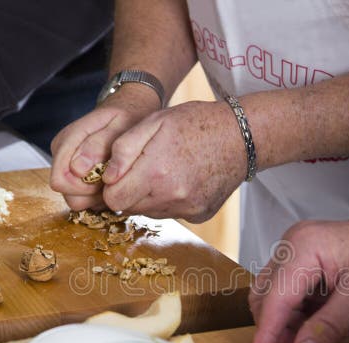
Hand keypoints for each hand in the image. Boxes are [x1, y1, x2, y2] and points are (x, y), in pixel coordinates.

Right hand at [50, 83, 160, 211]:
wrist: (132, 110)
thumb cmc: (127, 116)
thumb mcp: (118, 126)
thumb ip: (97, 146)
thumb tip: (77, 169)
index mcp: (67, 140)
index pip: (60, 180)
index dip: (85, 187)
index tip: (108, 177)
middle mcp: (62, 153)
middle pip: (66, 193)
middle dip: (92, 193)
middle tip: (114, 178)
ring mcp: (68, 164)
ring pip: (75, 198)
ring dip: (97, 195)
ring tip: (114, 178)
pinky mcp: (77, 175)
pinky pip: (84, 197)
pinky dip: (100, 194)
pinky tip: (112, 180)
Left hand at [98, 100, 246, 222]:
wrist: (241, 137)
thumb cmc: (196, 123)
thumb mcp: (154, 122)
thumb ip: (124, 149)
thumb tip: (106, 176)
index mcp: (156, 173)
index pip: (113, 200)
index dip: (111, 186)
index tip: (119, 172)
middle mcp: (171, 197)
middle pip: (129, 209)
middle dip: (129, 191)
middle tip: (143, 168)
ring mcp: (187, 209)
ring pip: (149, 212)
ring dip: (149, 196)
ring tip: (165, 170)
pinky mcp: (198, 215)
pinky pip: (171, 213)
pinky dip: (170, 200)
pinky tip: (183, 179)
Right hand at [248, 214, 348, 342]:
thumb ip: (327, 328)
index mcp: (303, 249)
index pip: (274, 300)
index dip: (266, 333)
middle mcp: (293, 246)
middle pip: (267, 298)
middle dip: (281, 329)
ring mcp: (298, 251)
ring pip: (280, 298)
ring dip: (299, 323)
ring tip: (332, 335)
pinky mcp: (307, 259)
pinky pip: (295, 293)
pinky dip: (309, 313)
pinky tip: (335, 323)